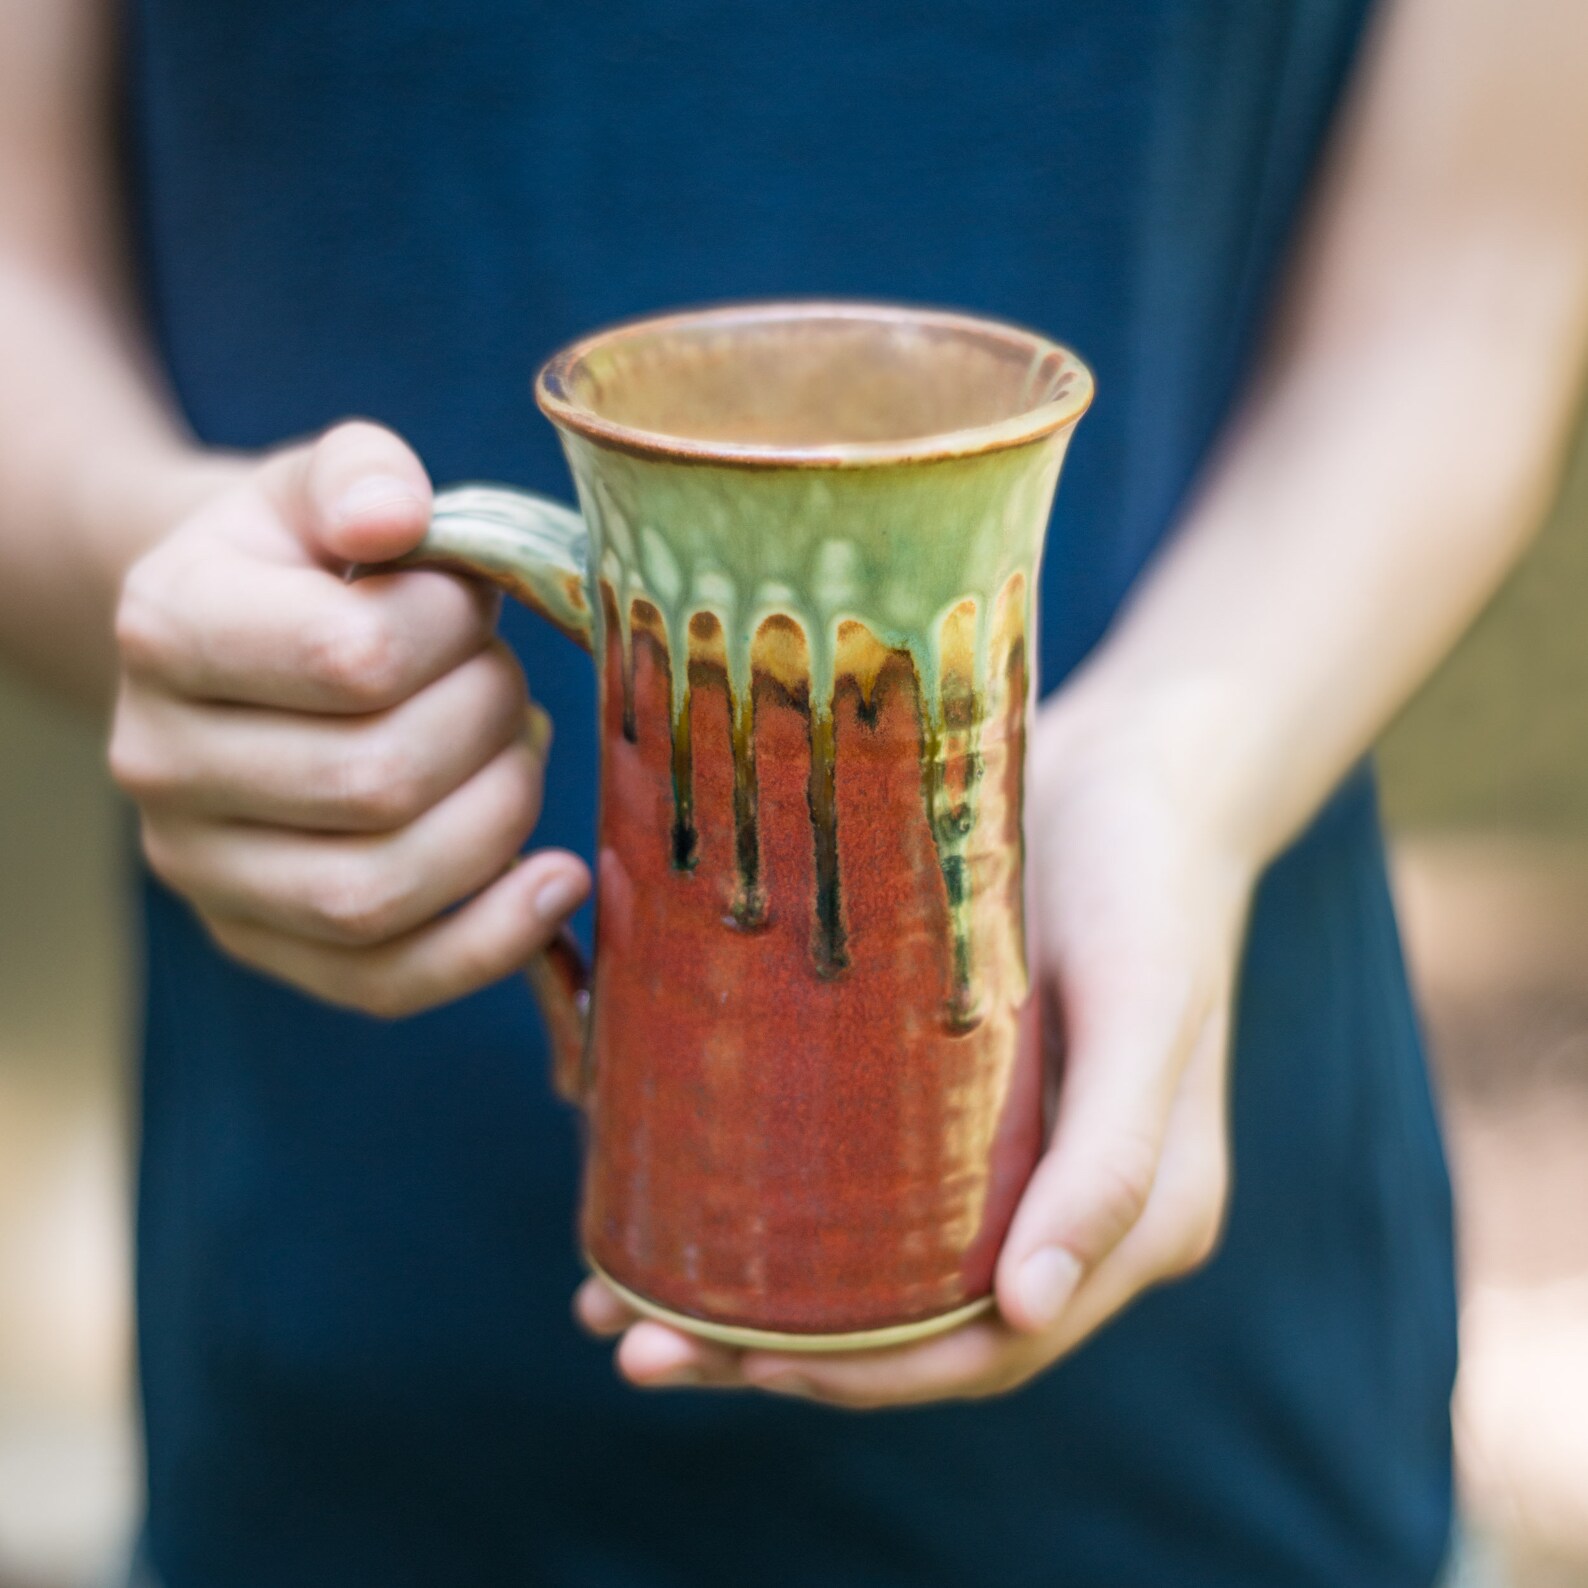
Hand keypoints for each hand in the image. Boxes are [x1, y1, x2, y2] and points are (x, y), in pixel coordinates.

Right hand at [109, 420, 589, 1015]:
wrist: (229, 645)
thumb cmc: (303, 561)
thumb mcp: (321, 485)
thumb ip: (361, 473)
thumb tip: (395, 515)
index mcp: (169, 628)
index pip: (351, 659)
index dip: (453, 630)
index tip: (472, 603)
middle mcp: (160, 763)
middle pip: (376, 782)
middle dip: (488, 725)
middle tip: (507, 683)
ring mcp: (203, 869)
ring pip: (377, 893)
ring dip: (495, 822)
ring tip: (517, 758)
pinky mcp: (258, 941)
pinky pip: (383, 982)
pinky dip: (490, 943)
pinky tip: (557, 885)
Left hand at [574, 683, 1254, 1403]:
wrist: (1136, 775)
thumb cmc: (1147, 883)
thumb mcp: (1145, 1008)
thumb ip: (1112, 1161)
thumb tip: (1030, 1312)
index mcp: (1131, 1222)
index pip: (985, 1347)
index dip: (864, 1380)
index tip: (738, 1367)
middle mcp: (1060, 1210)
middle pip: (910, 1331)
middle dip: (771, 1356)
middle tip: (635, 1342)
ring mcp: (1001, 1156)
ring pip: (870, 1271)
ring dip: (747, 1304)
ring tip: (612, 1301)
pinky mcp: (950, 1098)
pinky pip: (859, 1182)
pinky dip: (769, 1210)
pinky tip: (667, 1197)